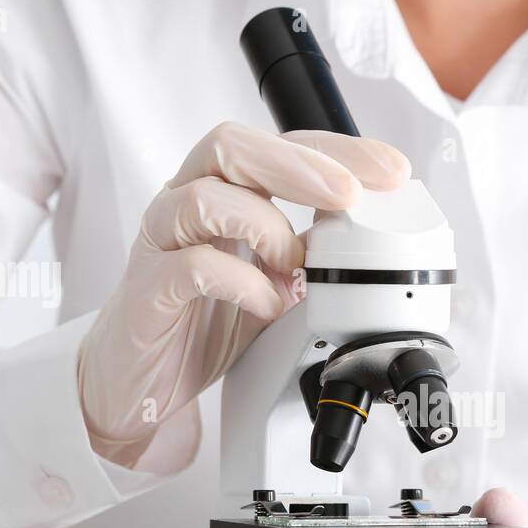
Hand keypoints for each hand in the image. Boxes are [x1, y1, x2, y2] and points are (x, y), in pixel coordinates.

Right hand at [78, 122, 408, 470]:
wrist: (136, 382)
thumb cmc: (200, 323)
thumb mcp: (272, 284)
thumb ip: (310, 259)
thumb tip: (367, 250)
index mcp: (222, 193)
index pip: (281, 145)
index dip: (339, 150)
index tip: (391, 171)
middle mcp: (185, 203)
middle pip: (232, 146)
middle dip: (301, 165)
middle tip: (349, 196)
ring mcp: (162, 243)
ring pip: (204, 196)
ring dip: (267, 227)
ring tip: (297, 267)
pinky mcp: (148, 290)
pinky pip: (191, 267)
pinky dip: (241, 282)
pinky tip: (267, 305)